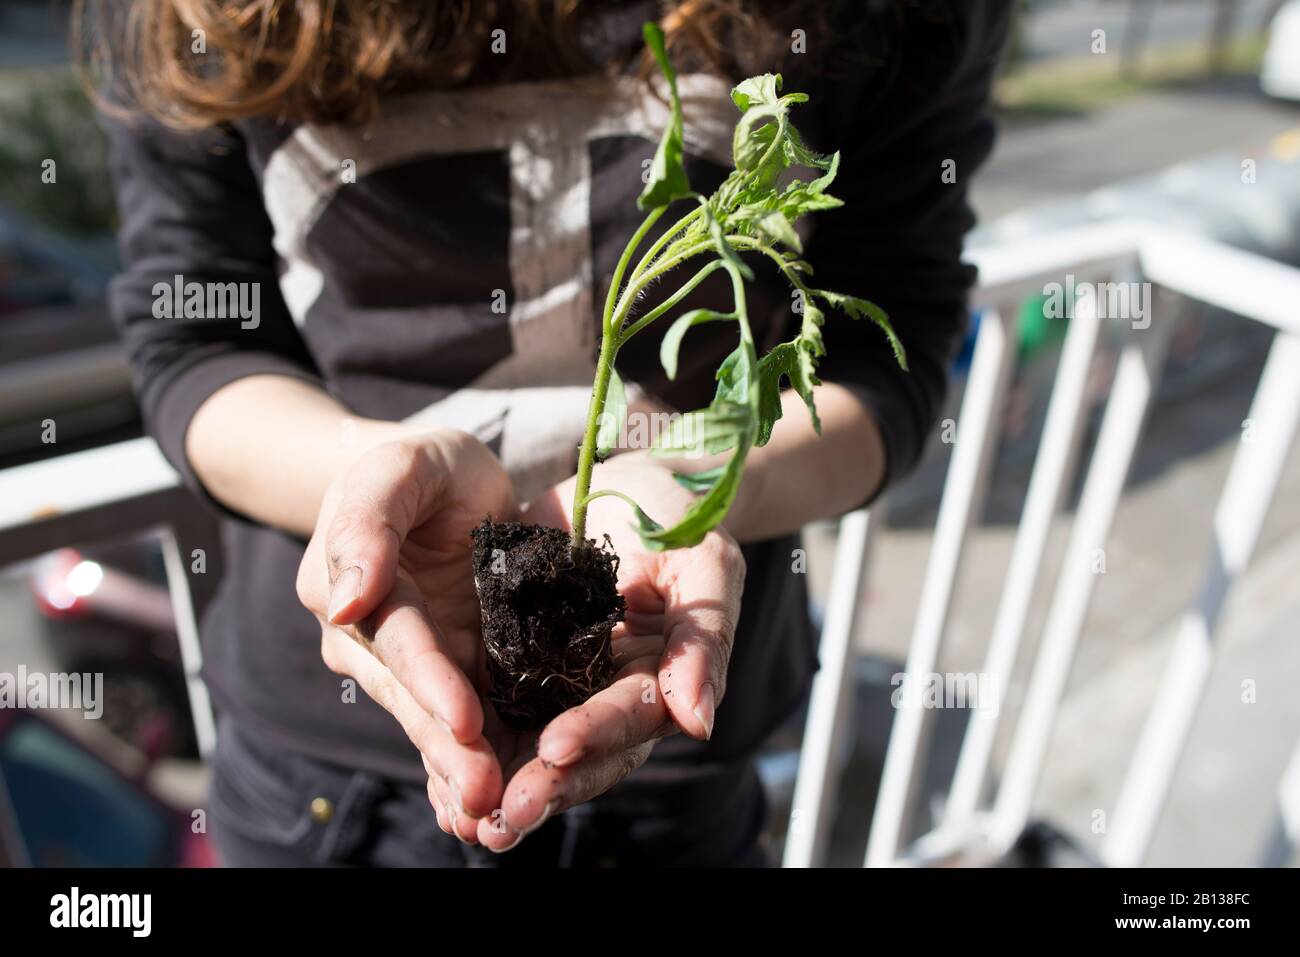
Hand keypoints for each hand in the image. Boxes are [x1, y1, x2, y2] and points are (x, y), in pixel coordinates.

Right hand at [296, 430, 515, 842]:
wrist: (443, 484)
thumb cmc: (423, 466)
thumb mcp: (400, 466)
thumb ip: (367, 522)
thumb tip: (343, 598)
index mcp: (349, 585)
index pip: (396, 639)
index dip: (429, 681)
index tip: (464, 721)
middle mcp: (370, 637)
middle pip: (413, 696)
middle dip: (449, 748)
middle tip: (487, 796)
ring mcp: (407, 663)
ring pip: (433, 721)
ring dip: (462, 769)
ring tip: (495, 815)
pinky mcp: (446, 675)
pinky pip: (457, 724)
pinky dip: (472, 764)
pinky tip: (492, 811)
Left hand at [459, 456, 745, 851]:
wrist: (628, 483)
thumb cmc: (682, 518)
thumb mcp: (706, 565)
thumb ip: (704, 641)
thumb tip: (698, 724)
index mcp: (657, 677)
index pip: (628, 718)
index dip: (595, 735)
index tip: (554, 750)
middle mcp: (605, 692)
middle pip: (578, 755)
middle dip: (542, 787)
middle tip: (502, 820)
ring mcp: (558, 681)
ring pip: (529, 749)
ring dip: (499, 787)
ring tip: (463, 819)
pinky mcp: (513, 659)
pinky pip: (490, 713)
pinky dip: (466, 749)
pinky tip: (438, 784)